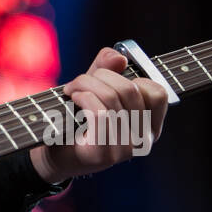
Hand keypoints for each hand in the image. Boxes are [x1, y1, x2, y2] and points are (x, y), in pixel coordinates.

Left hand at [29, 47, 169, 183]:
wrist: (53, 152)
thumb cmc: (77, 117)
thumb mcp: (95, 86)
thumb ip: (107, 67)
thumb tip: (119, 57)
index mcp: (149, 126)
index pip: (157, 93)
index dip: (132, 77)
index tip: (110, 81)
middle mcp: (142, 140)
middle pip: (130, 89)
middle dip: (100, 76)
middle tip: (80, 81)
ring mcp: (124, 149)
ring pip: (112, 97)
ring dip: (84, 84)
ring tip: (71, 89)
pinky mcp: (103, 154)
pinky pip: (99, 113)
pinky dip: (83, 97)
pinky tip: (73, 98)